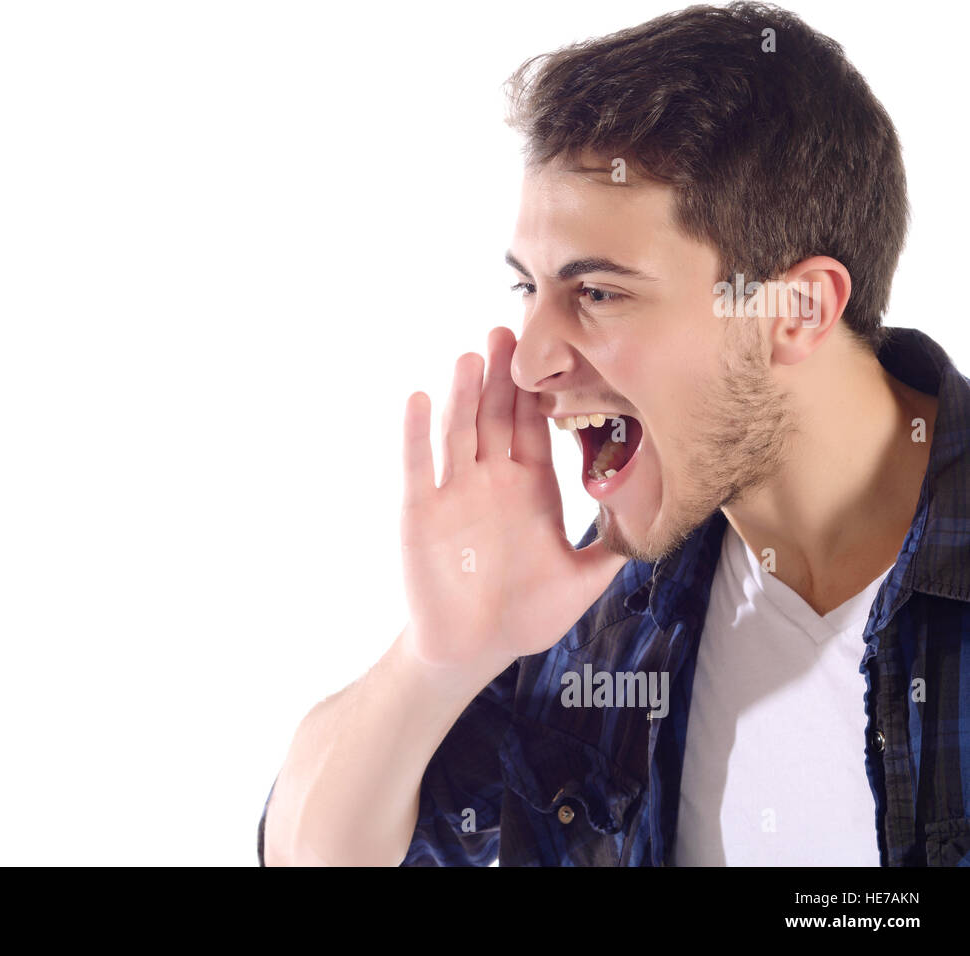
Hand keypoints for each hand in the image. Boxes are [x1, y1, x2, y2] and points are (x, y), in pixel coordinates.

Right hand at [399, 326, 627, 684]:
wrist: (472, 650)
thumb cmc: (524, 617)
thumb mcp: (581, 582)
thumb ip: (613, 550)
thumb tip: (658, 522)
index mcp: (531, 488)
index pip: (535, 427)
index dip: (541, 391)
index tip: (552, 351)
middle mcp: (492, 481)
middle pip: (495, 416)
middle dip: (501, 376)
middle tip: (508, 331)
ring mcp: (454, 493)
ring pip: (459, 432)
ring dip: (464, 395)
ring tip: (472, 357)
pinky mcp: (422, 512)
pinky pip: (419, 467)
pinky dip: (417, 434)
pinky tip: (420, 399)